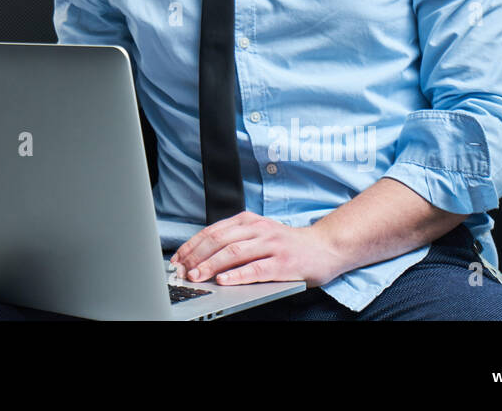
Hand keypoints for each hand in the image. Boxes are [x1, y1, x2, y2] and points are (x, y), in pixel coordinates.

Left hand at [169, 210, 347, 287]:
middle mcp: (258, 229)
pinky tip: (224, 280)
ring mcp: (272, 245)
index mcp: (248, 220)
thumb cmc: (287, 244)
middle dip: (197, 256)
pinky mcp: (283, 263)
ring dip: (212, 265)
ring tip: (197, 276)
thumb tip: (200, 256)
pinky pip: (256, 268)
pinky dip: (238, 275)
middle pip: (219, 240)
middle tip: (182, 270)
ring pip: (235, 252)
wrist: (324, 247)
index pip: (212, 231)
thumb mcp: (258, 234)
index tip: (177, 259)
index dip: (192, 245)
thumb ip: (234, 240)